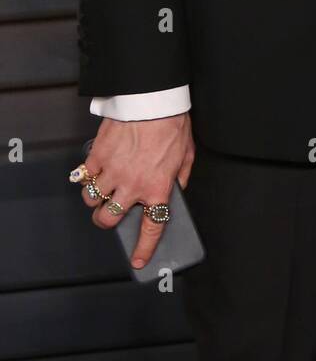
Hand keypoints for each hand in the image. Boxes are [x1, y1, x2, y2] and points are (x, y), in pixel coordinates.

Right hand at [80, 114, 193, 268]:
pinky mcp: (97, 156)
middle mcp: (131, 185)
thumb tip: (176, 190)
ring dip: (94, 200)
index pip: (150, 227)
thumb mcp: (186, 154)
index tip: (138, 260)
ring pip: (91, 200)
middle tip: (109, 214)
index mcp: (157, 188)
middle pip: (107, 219)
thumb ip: (181, 178)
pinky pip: (84, 177)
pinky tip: (93, 173)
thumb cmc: (172, 123)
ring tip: (101, 191)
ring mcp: (112, 172)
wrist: (152, 100)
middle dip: (105, 221)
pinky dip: (86, 178)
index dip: (143, 248)